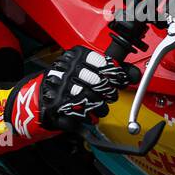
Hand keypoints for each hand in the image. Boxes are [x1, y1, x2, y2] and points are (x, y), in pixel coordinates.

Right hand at [15, 46, 140, 133]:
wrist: (41, 96)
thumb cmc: (67, 81)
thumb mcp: (84, 68)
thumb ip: (107, 69)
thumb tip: (133, 74)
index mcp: (75, 56)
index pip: (102, 63)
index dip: (114, 75)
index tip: (117, 81)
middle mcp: (67, 70)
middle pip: (99, 82)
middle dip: (109, 93)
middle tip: (109, 96)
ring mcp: (61, 87)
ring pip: (91, 99)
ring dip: (100, 107)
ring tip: (100, 107)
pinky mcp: (56, 105)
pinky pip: (80, 113)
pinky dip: (88, 117)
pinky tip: (89, 115)